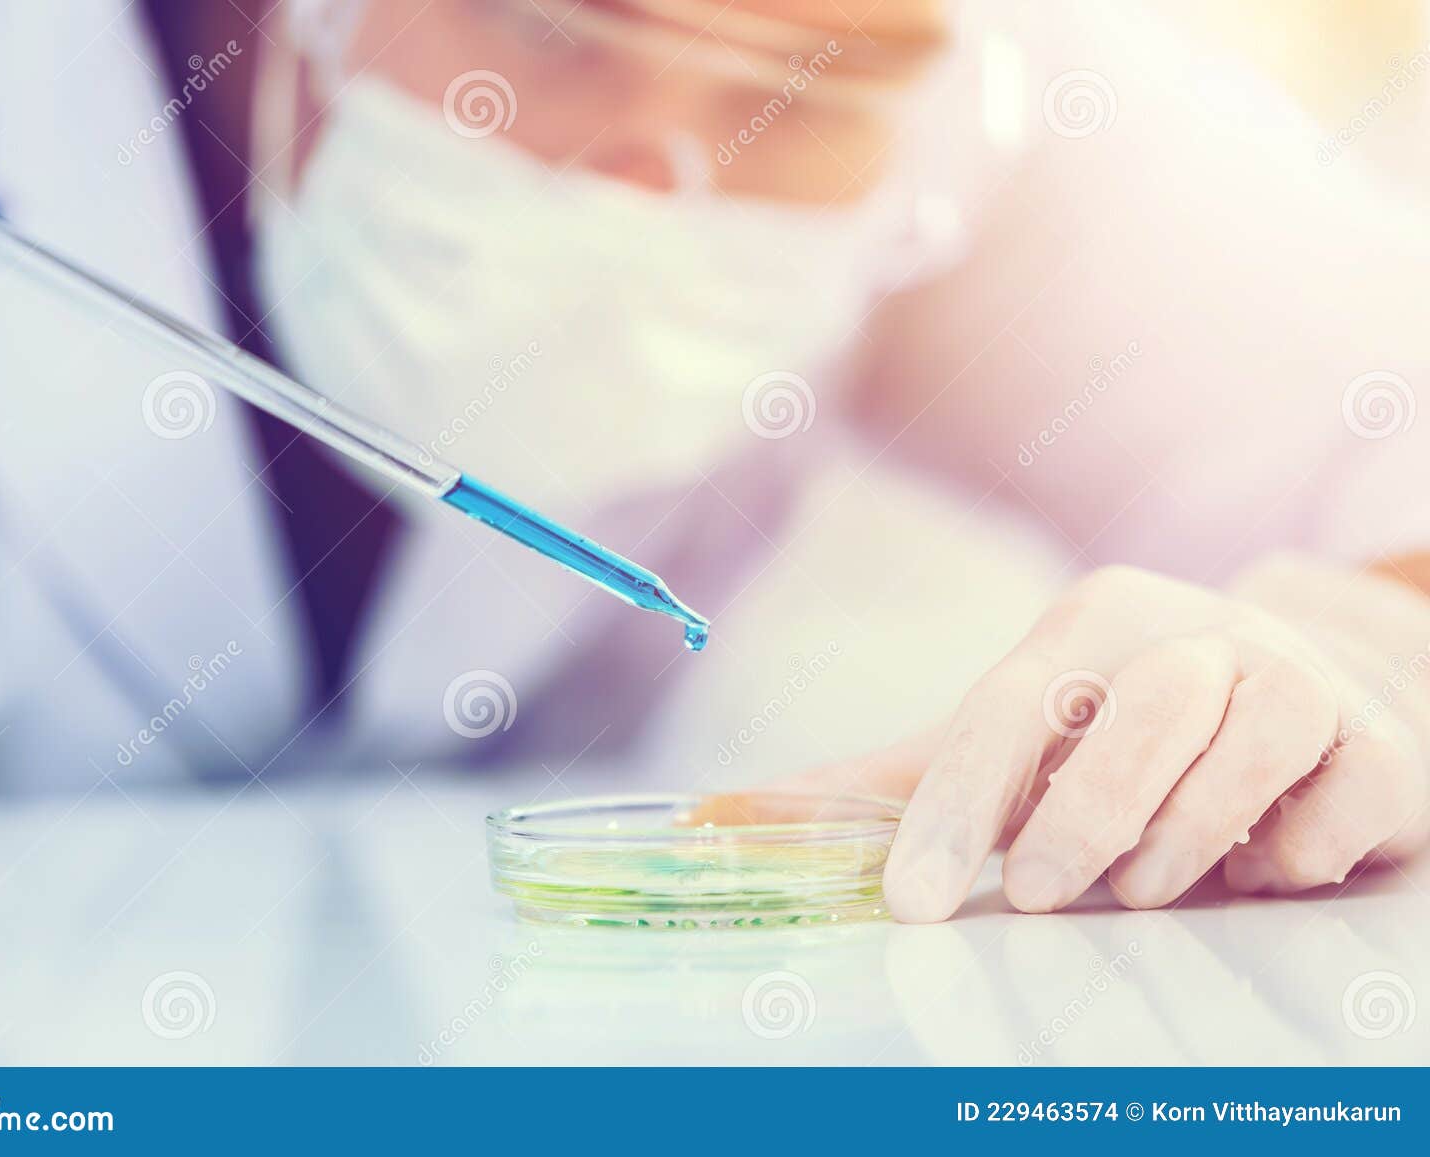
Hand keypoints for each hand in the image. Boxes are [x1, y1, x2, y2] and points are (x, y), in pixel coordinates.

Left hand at [862, 558, 1429, 921]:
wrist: (1310, 703)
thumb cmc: (1127, 739)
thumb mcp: (1011, 748)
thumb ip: (892, 787)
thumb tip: (734, 816)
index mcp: (1091, 624)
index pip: (1010, 708)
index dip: (954, 808)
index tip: (913, 905)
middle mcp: (1194, 633)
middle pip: (1139, 709)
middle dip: (1082, 815)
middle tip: (1037, 897)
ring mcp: (1296, 679)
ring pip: (1248, 740)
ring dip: (1184, 834)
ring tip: (1144, 891)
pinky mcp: (1378, 744)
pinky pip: (1345, 795)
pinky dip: (1294, 849)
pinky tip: (1259, 871)